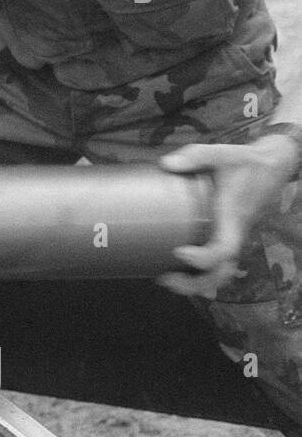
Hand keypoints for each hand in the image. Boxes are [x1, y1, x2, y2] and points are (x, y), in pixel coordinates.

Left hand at [157, 136, 298, 297]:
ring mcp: (231, 238)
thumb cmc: (245, 161)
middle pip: (222, 273)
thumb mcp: (221, 152)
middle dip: (196, 284)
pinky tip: (172, 268)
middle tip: (166, 279)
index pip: (224, 249)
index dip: (203, 258)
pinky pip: (216, 263)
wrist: (271, 166)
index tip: (179, 252)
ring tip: (165, 279)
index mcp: (234, 218)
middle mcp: (234, 234)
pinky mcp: (226, 237)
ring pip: (221, 273)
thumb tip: (166, 164)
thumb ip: (195, 156)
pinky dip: (197, 273)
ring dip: (195, 284)